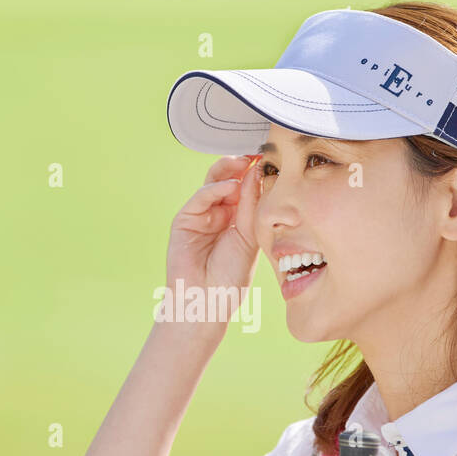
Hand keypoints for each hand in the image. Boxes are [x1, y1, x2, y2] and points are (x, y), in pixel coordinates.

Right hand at [165, 155, 262, 301]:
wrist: (206, 302)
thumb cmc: (229, 278)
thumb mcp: (248, 237)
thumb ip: (251, 206)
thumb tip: (257, 173)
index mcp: (238, 219)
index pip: (246, 188)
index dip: (256, 173)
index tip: (271, 158)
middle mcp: (219, 214)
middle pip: (229, 180)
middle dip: (242, 165)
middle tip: (256, 153)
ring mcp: (201, 215)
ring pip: (213, 183)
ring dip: (228, 170)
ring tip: (243, 163)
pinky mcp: (184, 220)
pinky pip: (200, 198)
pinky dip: (214, 189)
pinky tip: (229, 186)